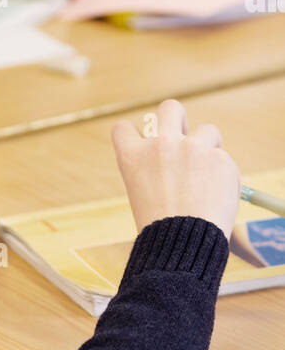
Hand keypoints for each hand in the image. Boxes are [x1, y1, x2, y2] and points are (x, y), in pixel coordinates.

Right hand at [111, 98, 240, 240]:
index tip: (144, 144)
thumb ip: (156, 169)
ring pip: (207, 130)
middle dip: (177, 118)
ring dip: (209, 147)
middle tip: (183, 136)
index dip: (134, 135)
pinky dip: (223, 174)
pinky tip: (217, 194)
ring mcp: (192, 148)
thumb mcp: (144, 194)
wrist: (185, 241)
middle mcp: (161, 145)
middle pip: (170, 107)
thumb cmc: (162, 228)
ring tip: (207, 176)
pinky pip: (224, 159)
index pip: (124, 128)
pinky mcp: (220, 158)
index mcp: (132, 156)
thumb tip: (179, 155)